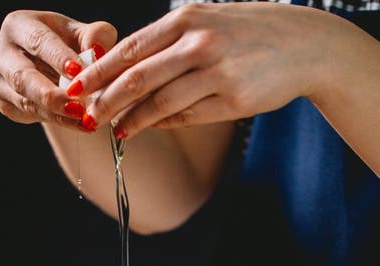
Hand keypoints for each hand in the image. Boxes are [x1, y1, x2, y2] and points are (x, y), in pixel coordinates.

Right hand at [0, 10, 116, 128]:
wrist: (54, 70)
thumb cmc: (70, 46)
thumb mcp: (85, 35)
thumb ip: (95, 36)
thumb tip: (96, 50)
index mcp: (18, 25)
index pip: (37, 41)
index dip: (57, 57)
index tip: (78, 72)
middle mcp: (0, 51)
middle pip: (23, 77)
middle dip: (52, 95)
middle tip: (78, 109)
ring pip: (26, 102)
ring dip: (57, 114)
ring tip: (84, 120)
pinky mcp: (4, 104)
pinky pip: (29, 116)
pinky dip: (56, 122)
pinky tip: (77, 124)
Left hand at [69, 2, 335, 136]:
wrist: (305, 44)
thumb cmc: (249, 32)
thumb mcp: (207, 21)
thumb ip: (169, 42)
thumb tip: (127, 70)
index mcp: (186, 19)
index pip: (129, 49)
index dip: (97, 72)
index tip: (75, 87)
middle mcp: (198, 43)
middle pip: (137, 79)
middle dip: (105, 101)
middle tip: (86, 118)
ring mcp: (216, 73)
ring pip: (159, 104)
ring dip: (132, 121)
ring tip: (115, 131)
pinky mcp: (232, 100)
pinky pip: (187, 117)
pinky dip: (162, 124)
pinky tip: (147, 128)